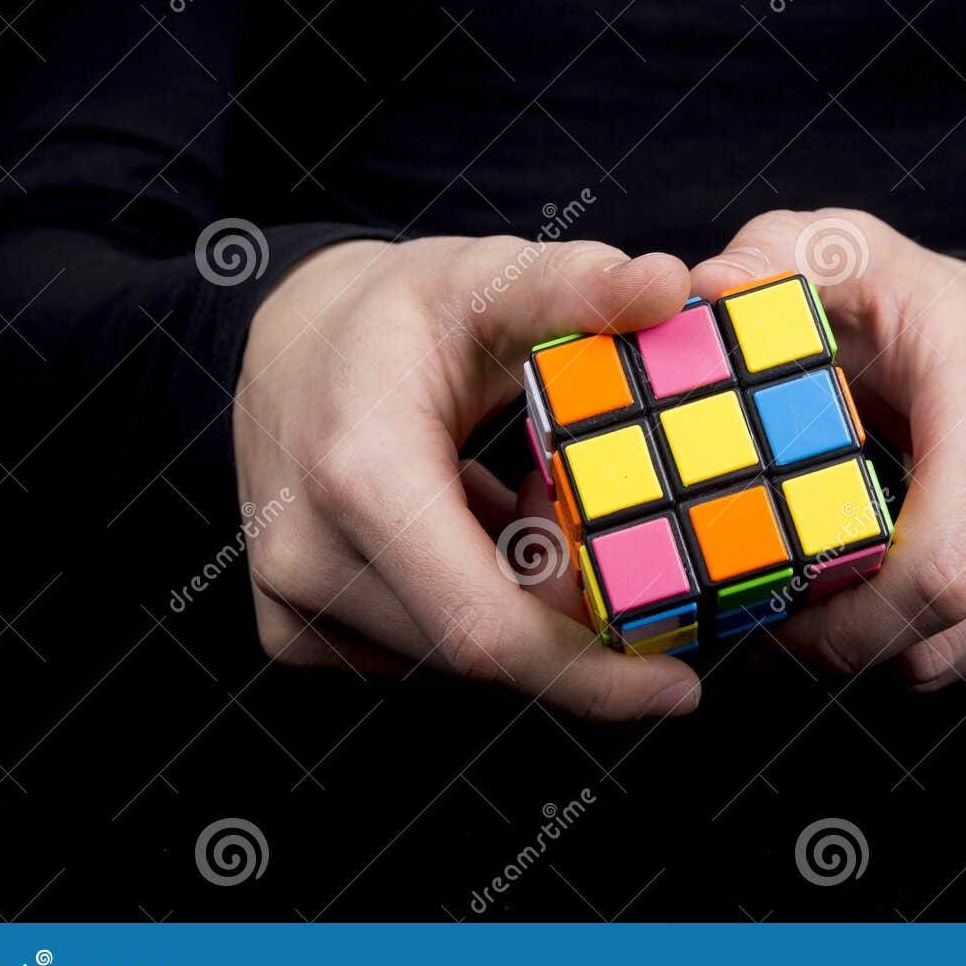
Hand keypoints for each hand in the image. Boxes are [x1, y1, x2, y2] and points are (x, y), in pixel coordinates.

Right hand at [233, 235, 702, 718]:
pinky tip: (482, 526)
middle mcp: (310, 556)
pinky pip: (428, 649)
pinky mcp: (297, 631)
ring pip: (462, 655)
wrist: (287, 340)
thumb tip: (669, 285)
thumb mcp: (490, 279)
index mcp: (359, 475)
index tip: (678, 686)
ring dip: (526, 597)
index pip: (486, 628)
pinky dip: (483, 601)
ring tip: (522, 493)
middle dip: (571, 605)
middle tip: (588, 511)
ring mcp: (294, 603)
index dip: (589, 674)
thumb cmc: (400, 311)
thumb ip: (578, 286)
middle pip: (488, 648)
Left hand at [691, 209, 965, 687]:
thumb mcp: (840, 255)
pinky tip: (891, 585)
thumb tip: (712, 286)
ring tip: (825, 590)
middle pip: (938, 636)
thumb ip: (770, 258)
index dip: (837, 623)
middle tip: (775, 615)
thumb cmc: (918, 301)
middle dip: (839, 642)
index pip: (936, 577)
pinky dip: (930, 637)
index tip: (768, 610)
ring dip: (880, 644)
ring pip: (961, 657)